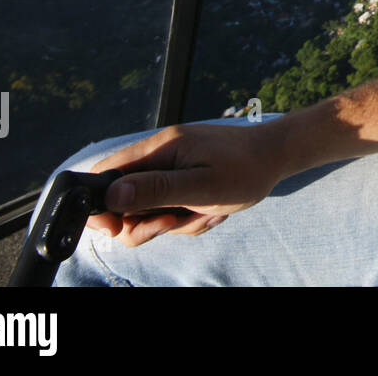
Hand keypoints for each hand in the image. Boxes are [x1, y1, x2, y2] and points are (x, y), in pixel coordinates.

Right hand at [84, 121, 285, 246]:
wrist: (277, 157)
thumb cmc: (246, 169)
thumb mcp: (203, 186)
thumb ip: (158, 190)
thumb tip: (112, 196)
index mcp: (158, 149)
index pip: (104, 174)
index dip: (100, 206)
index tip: (118, 228)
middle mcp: (158, 156)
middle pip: (123, 201)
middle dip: (147, 223)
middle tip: (177, 221)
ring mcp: (170, 169)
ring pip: (149, 211)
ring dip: (175, 222)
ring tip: (206, 214)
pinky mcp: (181, 180)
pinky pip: (169, 210)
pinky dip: (187, 218)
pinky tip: (211, 212)